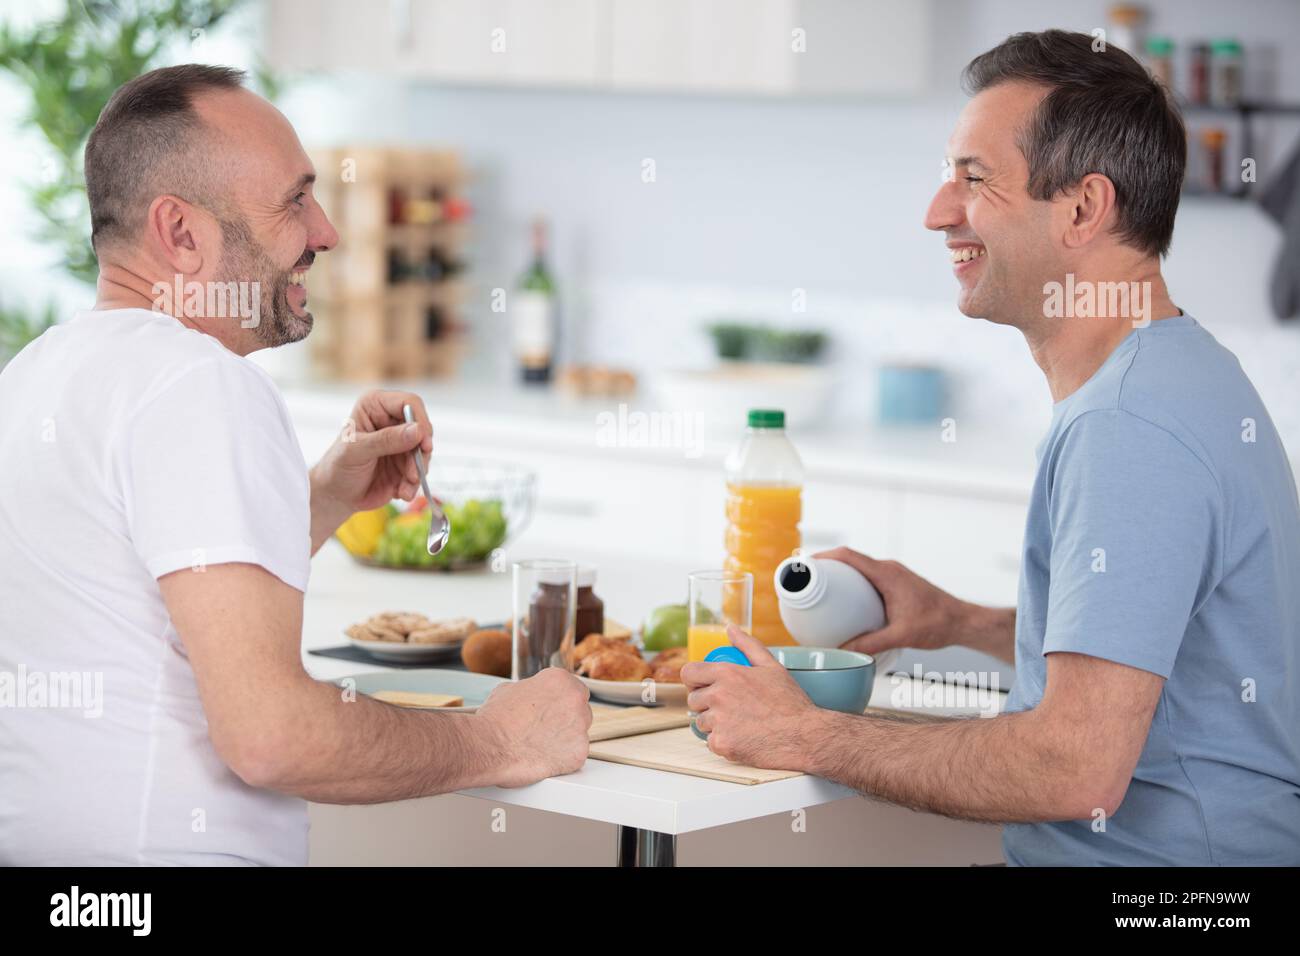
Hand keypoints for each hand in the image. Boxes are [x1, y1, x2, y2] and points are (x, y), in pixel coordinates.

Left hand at [310, 390, 432, 527]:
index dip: (420, 422)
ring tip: (405, 487)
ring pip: (424, 452)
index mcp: (376, 406)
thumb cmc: (338, 466)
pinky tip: (402, 492)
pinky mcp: (406, 461)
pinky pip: (421, 469)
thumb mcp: (357, 450)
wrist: (336, 494)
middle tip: (413, 474)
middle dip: (420, 454)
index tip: (423, 444)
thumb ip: (386, 439)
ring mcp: (401, 442)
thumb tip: (417, 431)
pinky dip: (414, 483)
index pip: (409, 403)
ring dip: (417, 471)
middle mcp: (392, 421)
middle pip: (422, 429)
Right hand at [476, 667, 591, 786]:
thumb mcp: (509, 690)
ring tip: (540, 746)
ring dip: (566, 740)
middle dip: (566, 721)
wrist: (490, 746)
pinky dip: (563, 760)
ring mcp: (580, 726)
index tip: (553, 712)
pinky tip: (544, 758)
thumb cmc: (496, 719)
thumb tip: (532, 696)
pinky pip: (576, 756)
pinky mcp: (579, 752)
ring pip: (580, 734)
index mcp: (560, 680)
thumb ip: (531, 691)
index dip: (561, 703)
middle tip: (545, 731)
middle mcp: (575, 699)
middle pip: (581, 711)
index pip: (574, 689)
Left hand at [680, 625, 821, 770]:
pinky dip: (723, 742)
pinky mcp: (722, 744)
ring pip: (702, 723)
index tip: (703, 685)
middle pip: (694, 700)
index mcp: (727, 674)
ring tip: (739, 723)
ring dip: (714, 724)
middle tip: (727, 708)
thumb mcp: (772, 667)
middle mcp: (719, 696)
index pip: (689, 673)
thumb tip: (731, 629)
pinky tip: (742, 738)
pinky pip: (711, 742)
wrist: (804, 736)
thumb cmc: (790, 703)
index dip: (694, 680)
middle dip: (705, 704)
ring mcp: (719, 722)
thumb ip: (748, 645)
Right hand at [814, 547, 965, 655]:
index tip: (806, 563)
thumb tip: (845, 650)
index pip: (849, 556)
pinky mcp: (897, 583)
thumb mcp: (901, 636)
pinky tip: (848, 603)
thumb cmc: (938, 624)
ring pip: (860, 568)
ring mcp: (893, 574)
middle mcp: (889, 569)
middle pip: (850, 559)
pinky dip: (853, 584)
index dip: (824, 556)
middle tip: (807, 579)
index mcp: (887, 574)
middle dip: (827, 565)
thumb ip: (871, 643)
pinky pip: (868, 577)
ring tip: (822, 590)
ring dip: (841, 574)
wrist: (963, 621)